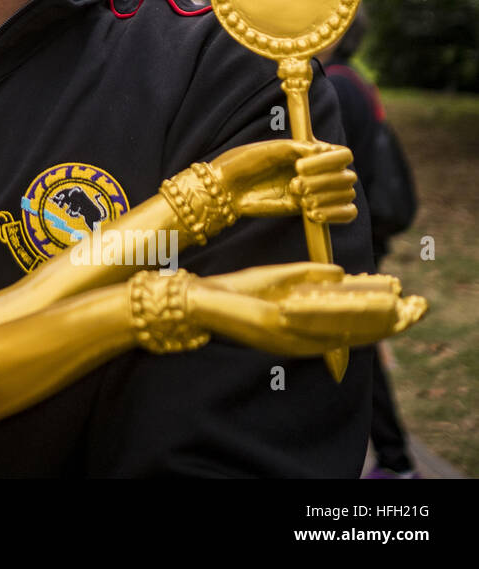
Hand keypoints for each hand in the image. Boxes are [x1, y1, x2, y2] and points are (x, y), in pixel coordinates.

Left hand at [191, 263, 426, 355]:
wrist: (201, 300)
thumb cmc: (238, 291)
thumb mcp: (281, 280)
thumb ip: (310, 278)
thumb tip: (341, 273)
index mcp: (305, 332)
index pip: (351, 327)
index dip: (380, 318)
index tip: (406, 301)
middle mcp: (302, 340)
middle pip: (353, 333)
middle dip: (385, 321)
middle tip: (413, 308)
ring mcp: (290, 336)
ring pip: (339, 328)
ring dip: (369, 316)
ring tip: (394, 305)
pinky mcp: (275, 323)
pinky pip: (312, 316)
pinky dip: (335, 307)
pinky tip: (354, 294)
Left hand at [211, 140, 358, 223]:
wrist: (226, 189)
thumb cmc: (244, 163)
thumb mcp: (268, 150)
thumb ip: (296, 148)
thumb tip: (323, 150)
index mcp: (310, 151)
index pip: (343, 154)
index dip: (328, 161)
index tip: (300, 166)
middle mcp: (319, 170)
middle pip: (347, 176)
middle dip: (323, 181)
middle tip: (295, 185)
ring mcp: (317, 191)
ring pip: (347, 194)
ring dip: (326, 197)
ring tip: (301, 198)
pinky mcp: (312, 210)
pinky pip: (346, 214)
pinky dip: (335, 213)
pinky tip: (313, 213)